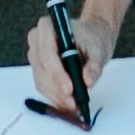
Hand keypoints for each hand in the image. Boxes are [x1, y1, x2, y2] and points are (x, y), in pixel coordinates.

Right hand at [23, 0, 130, 120]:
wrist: (91, 38)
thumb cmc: (93, 39)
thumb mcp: (98, 50)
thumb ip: (94, 65)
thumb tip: (88, 82)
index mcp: (48, 27)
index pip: (47, 52)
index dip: (57, 72)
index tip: (69, 88)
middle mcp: (37, 40)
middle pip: (42, 69)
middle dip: (57, 89)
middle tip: (73, 103)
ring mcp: (35, 55)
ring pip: (41, 81)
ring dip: (56, 97)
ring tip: (74, 107)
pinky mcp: (38, 69)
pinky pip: (43, 86)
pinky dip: (55, 98)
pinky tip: (68, 106)